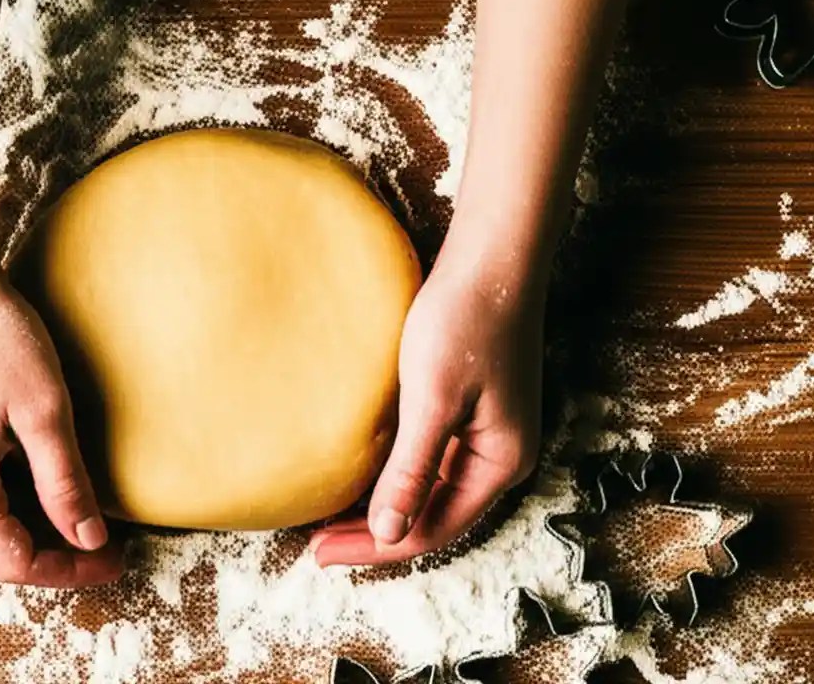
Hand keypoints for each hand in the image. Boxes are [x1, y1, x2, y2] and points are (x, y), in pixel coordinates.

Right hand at [0, 270, 122, 586]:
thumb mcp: (43, 410)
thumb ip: (64, 482)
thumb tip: (87, 538)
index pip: (16, 562)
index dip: (69, 569)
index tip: (112, 559)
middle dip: (45, 560)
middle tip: (97, 546)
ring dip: (15, 538)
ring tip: (66, 519)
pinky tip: (24, 485)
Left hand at [310, 237, 546, 566]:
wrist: (491, 259)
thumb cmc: (465, 320)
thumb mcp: (433, 398)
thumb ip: (412, 468)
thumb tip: (389, 533)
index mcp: (499, 464)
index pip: (431, 529)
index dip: (375, 549)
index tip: (319, 555)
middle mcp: (499, 458)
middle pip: (432, 517)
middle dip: (376, 535)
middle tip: (314, 546)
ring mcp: (486, 434)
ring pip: (429, 492)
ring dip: (383, 509)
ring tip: (329, 521)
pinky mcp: (470, 411)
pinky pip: (430, 462)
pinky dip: (394, 477)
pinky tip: (359, 477)